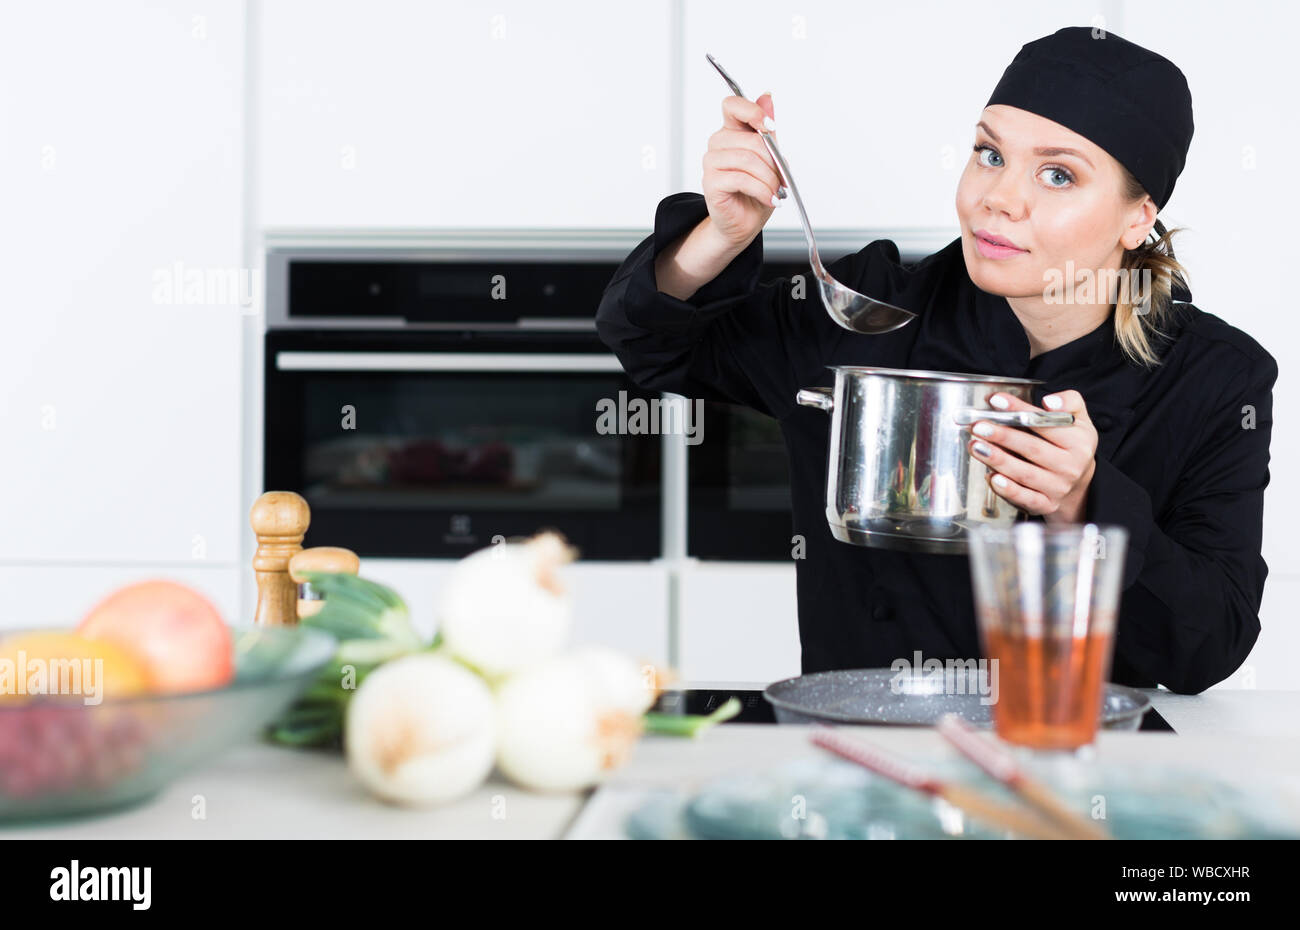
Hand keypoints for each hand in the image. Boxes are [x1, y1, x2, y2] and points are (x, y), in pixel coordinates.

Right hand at [702, 93, 782, 249]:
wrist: (745, 222)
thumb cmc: (756, 191)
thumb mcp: (770, 159)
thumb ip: (767, 131)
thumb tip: (767, 97)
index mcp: (731, 132)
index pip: (732, 105)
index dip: (752, 111)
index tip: (769, 127)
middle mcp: (718, 144)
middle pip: (750, 140)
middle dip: (773, 161)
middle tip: (782, 178)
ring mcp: (711, 163)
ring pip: (747, 160)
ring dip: (769, 178)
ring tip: (776, 191)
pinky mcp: (711, 183)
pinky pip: (741, 179)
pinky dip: (761, 190)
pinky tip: (770, 198)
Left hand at [963, 390, 1097, 522]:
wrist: (1080, 486)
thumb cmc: (1072, 447)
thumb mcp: (1079, 420)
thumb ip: (1070, 402)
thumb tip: (1050, 402)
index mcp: (1078, 442)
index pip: (1046, 424)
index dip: (1020, 411)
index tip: (996, 401)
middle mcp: (1070, 466)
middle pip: (1032, 449)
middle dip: (1003, 436)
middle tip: (979, 426)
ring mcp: (1058, 488)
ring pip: (1024, 473)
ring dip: (998, 460)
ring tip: (976, 446)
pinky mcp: (1046, 505)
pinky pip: (1025, 498)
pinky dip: (1008, 490)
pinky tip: (991, 477)